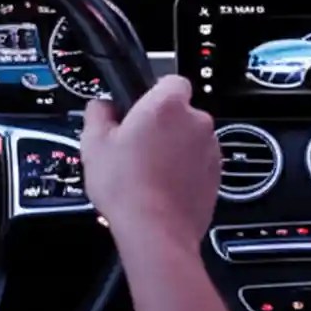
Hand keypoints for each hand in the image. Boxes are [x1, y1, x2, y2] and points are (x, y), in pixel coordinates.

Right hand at [80, 76, 219, 254]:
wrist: (156, 231)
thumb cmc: (128, 189)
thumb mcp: (94, 144)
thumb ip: (98, 113)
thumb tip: (100, 106)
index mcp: (167, 105)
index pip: (170, 79)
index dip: (153, 92)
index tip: (138, 107)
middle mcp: (196, 122)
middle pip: (180, 111)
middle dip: (161, 123)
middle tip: (136, 144)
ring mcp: (210, 149)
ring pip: (190, 138)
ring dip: (174, 148)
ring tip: (147, 170)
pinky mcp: (216, 174)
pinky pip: (198, 162)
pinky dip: (185, 169)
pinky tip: (162, 185)